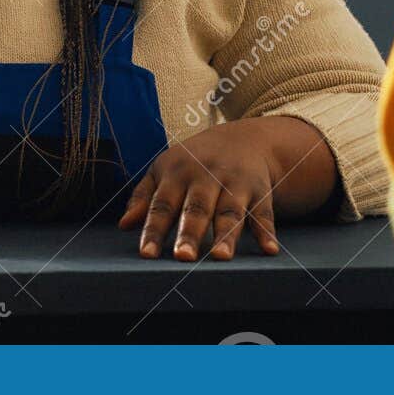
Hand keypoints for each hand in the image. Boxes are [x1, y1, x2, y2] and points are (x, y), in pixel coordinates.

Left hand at [118, 115, 337, 260]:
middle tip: (183, 257)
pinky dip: (267, 231)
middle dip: (190, 232)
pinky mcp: (260, 190)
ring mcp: (235, 182)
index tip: (147, 254)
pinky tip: (269, 249)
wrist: (241, 137)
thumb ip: (143, 197)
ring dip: (226, 234)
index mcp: (178, 172)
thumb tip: (124, 225)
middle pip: (197, 208)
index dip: (154, 229)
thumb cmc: (193, 161)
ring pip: (230, 211)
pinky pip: (264, 212)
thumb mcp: (164, 170)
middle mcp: (206, 176)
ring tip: (220, 257)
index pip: (162, 204)